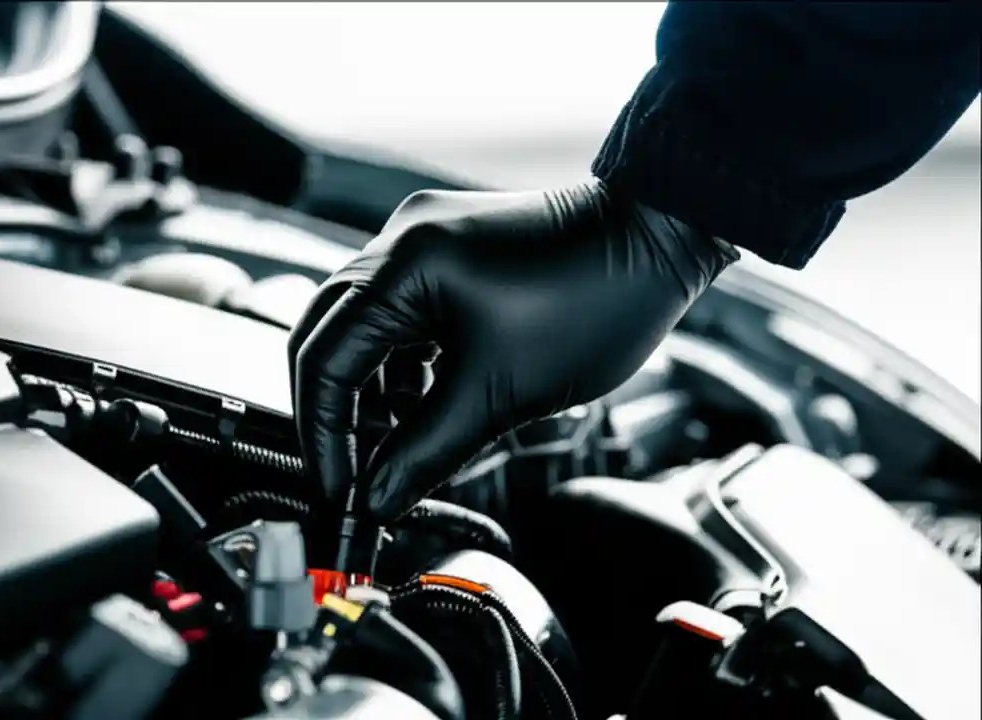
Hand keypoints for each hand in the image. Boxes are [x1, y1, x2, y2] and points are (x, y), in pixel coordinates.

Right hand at [289, 179, 737, 521]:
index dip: (324, 436)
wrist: (657, 236)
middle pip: (327, 340)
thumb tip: (378, 498)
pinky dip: (400, 368)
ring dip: (370, 395)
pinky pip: (397, 317)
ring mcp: (420, 243)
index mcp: (404, 266)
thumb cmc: (596, 298)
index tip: (336, 490)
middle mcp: (398, 242)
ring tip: (389, 453)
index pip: (325, 360)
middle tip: (348, 477)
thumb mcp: (501, 393)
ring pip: (361, 332)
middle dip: (335, 417)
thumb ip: (426, 450)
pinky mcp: (443, 253)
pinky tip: (419, 410)